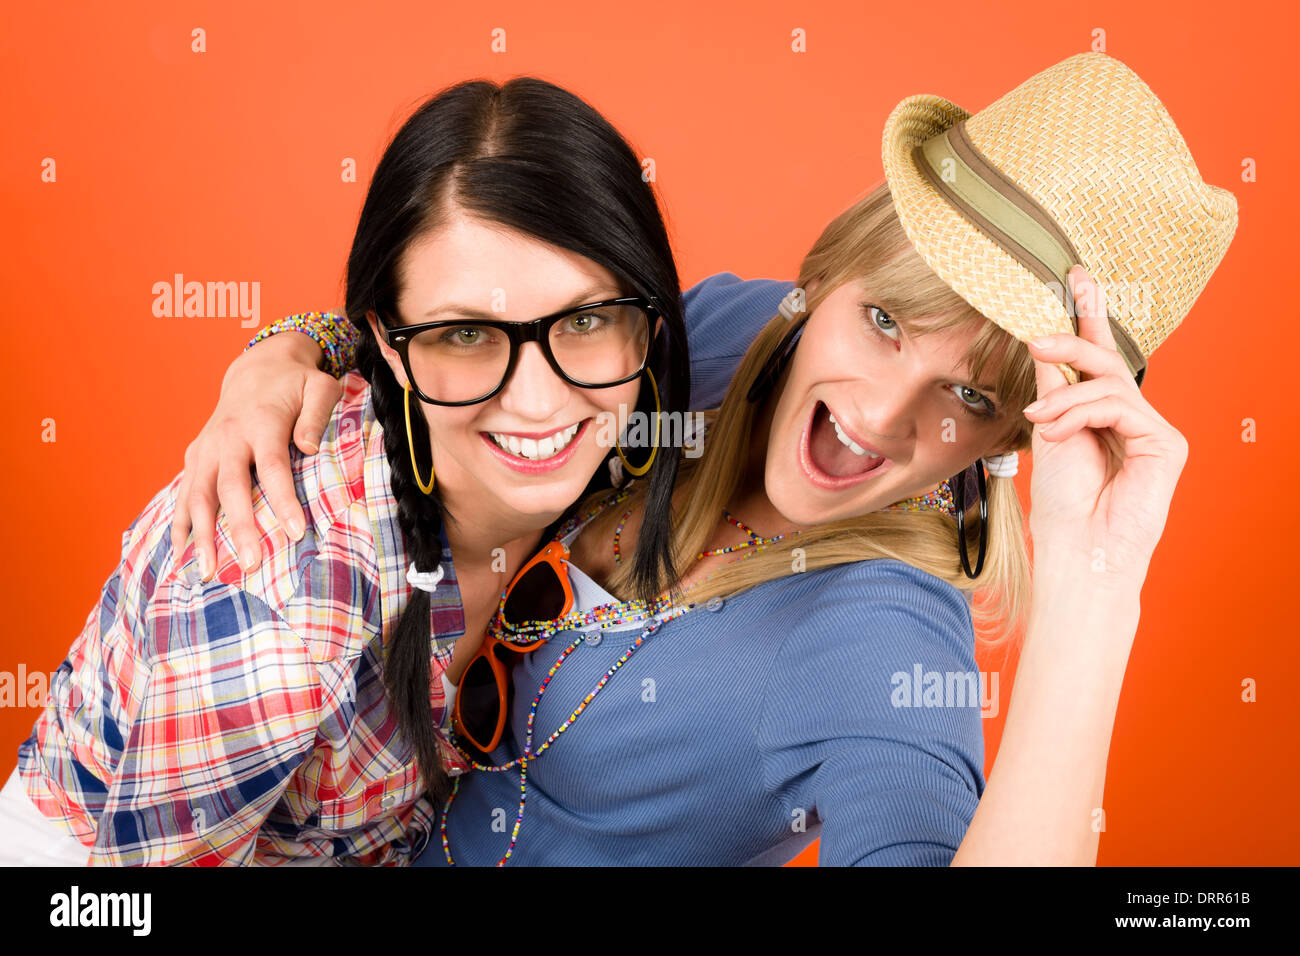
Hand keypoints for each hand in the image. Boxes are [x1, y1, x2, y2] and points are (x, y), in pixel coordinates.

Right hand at [169, 332, 342, 579]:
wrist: (257, 369)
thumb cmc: (295, 384)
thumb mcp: (319, 387)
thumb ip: (317, 414)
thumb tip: (310, 447)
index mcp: (260, 422)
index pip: (272, 467)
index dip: (283, 500)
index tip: (297, 532)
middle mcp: (227, 437)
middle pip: (230, 487)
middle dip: (239, 528)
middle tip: (252, 564)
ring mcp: (206, 448)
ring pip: (198, 496)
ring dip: (201, 535)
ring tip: (206, 573)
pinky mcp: (195, 457)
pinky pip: (184, 494)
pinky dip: (180, 524)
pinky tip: (181, 556)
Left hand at [1020, 266, 1188, 582]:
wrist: (1077, 551)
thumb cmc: (1063, 504)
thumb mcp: (1050, 431)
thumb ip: (1054, 389)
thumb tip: (1044, 344)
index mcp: (1103, 416)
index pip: (1098, 359)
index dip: (1089, 316)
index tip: (1075, 276)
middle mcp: (1133, 418)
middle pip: (1106, 362)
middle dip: (1072, 342)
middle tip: (1036, 339)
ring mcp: (1153, 430)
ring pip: (1109, 383)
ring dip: (1065, 398)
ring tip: (1041, 420)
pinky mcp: (1167, 443)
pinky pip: (1119, 407)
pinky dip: (1083, 414)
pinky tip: (1059, 432)